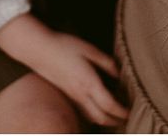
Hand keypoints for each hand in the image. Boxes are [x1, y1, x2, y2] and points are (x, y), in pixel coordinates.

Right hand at [0, 14, 128, 126]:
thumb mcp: (89, 49)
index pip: (108, 105)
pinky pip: (83, 111)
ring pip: (91, 117)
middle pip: (101, 117)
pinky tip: (98, 108)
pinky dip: (94, 115)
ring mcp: (72, 96)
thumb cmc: (64, 46)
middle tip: (127, 118)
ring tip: (116, 116)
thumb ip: (106, 62)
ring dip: (105, 120)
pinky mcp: (66, 94)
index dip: (121, 111)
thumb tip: (119, 73)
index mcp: (88, 82)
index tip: (130, 111)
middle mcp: (80, 93)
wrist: (37, 49)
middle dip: (115, 121)